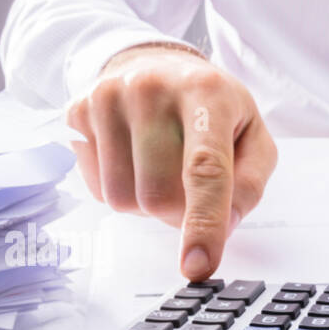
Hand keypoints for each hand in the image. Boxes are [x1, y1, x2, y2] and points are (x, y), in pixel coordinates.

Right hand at [66, 45, 276, 279]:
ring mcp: (107, 97)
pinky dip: (121, 188)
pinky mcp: (77, 111)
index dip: (203, 223)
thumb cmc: (210, 108)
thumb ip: (249, 184)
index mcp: (206, 92)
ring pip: (124, 199)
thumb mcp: (251, 137)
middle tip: (189, 188)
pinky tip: (133, 159)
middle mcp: (151, 89)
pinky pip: (97, 188)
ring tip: (160, 167)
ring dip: (148, 204)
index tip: (198, 266)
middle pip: (159, 196)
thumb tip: (224, 226)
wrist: (154, 64)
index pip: (204, 169)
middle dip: (179, 213)